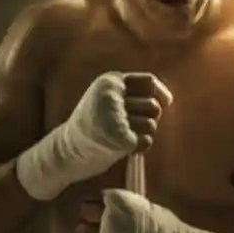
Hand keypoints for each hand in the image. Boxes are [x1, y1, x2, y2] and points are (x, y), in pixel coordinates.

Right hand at [15, 71, 171, 200]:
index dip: (161, 93)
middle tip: (128, 126)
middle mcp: (112, 95)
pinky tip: (124, 149)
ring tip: (121, 136)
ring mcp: (115, 116)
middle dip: (148, 118)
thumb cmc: (91, 125)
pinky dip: (139, 147)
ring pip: (151, 124)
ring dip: (142, 134)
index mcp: (109, 82)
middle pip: (153, 106)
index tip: (166, 102)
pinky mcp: (119, 137)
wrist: (66, 150)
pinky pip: (146, 141)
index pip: (148, 82)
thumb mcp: (106, 99)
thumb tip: (167, 100)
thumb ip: (130, 94)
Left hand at [74, 189, 233, 232]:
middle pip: (84, 212)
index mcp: (118, 200)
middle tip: (101, 226)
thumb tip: (116, 209)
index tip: (103, 211)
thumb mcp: (146, 208)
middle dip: (91, 217)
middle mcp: (105, 217)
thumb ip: (127, 207)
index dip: (99, 205)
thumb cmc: (169, 230)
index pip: (96, 197)